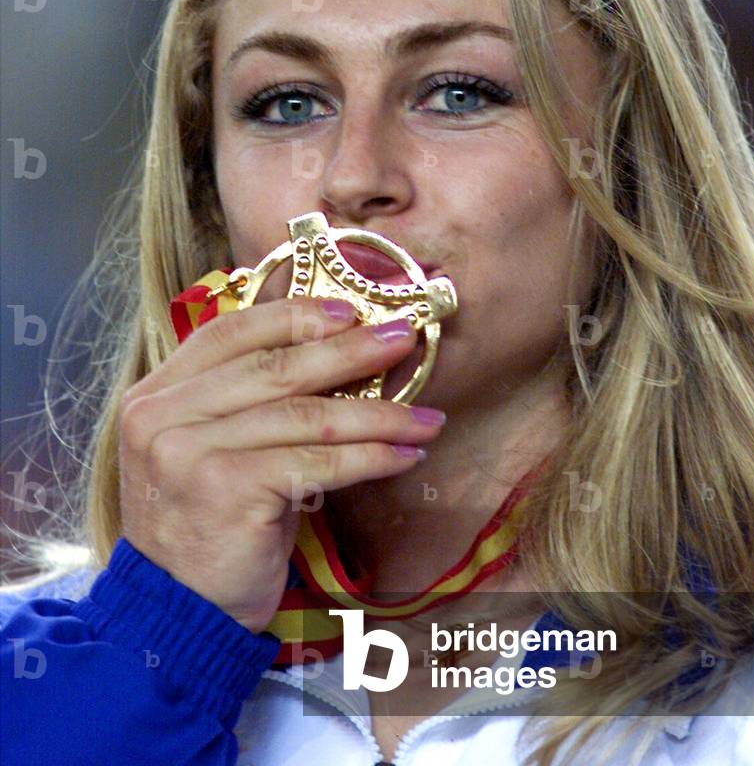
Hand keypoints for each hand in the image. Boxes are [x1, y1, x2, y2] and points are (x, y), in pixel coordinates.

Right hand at [117, 297, 444, 631]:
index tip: (349, 310)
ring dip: (378, 413)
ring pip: (306, 415)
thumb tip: (337, 353)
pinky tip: (403, 455)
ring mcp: (189, 450)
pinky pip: (317, 461)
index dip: (293, 315)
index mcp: (157, 394)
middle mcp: (163, 414)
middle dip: (350, 350)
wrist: (177, 615)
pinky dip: (370, 456)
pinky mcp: (225, 488)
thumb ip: (249, 402)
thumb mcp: (214, 451)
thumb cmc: (210, 528)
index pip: (230, 332)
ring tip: (424, 416)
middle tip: (402, 340)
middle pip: (276, 367)